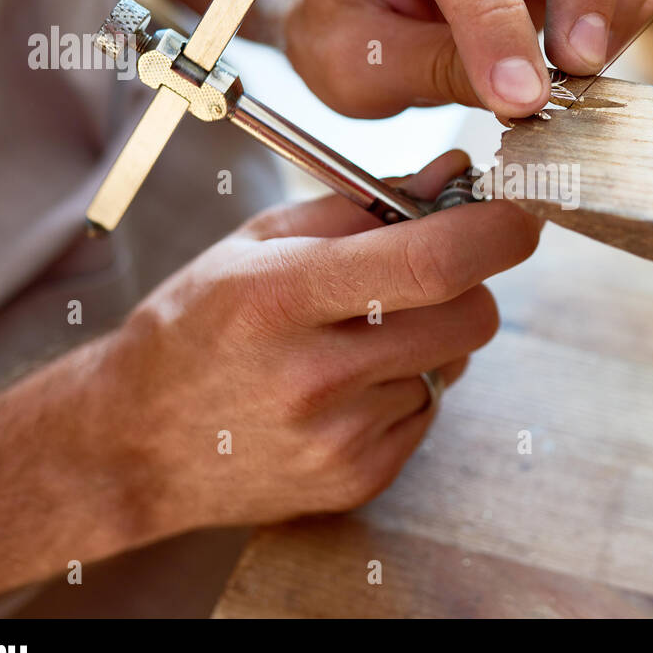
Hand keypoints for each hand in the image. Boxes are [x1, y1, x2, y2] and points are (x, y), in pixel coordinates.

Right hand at [112, 151, 540, 533]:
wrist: (133, 443)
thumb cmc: (196, 327)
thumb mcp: (258, 243)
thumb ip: (362, 205)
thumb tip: (455, 174)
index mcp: (283, 296)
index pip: (433, 263)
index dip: (497, 232)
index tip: (519, 216)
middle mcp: (316, 375)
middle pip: (469, 317)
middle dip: (469, 285)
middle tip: (426, 277)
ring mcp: (341, 437)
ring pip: (454, 362)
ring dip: (429, 339)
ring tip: (357, 339)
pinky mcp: (359, 478)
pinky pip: (430, 410)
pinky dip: (408, 387)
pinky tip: (348, 386)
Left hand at [286, 0, 652, 119]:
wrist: (361, 23)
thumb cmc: (346, 30)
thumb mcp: (356, 66)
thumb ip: (434, 70)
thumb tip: (523, 91)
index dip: (492, 12)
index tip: (520, 89)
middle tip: (579, 61)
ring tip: (581, 65)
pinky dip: (626, 1)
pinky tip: (590, 51)